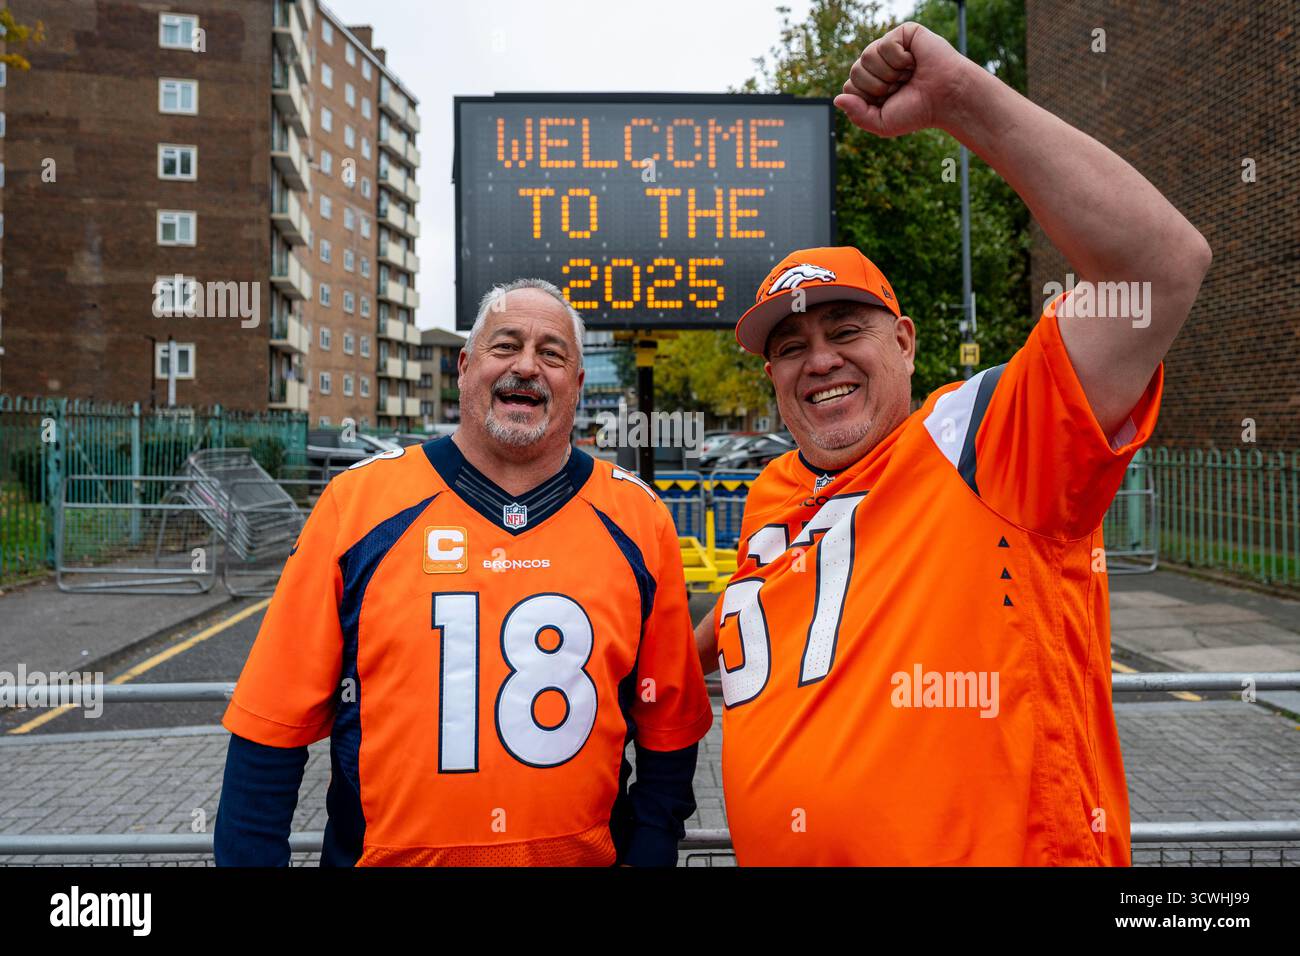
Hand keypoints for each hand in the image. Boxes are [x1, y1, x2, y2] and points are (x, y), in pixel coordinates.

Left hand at [833, 22, 973, 137]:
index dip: (868, 98)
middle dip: (878, 86)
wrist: (946, 98)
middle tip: (900, 87)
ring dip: (889, 73)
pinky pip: (885, 44)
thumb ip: (857, 115)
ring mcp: (889, 47)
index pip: (849, 87)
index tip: (890, 101)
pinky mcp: (903, 34)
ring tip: (908, 74)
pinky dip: (900, 59)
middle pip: (855, 72)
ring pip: (866, 56)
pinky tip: (914, 61)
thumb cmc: (917, 111)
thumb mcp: (882, 123)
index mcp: (871, 83)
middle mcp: (877, 64)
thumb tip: (837, 99)